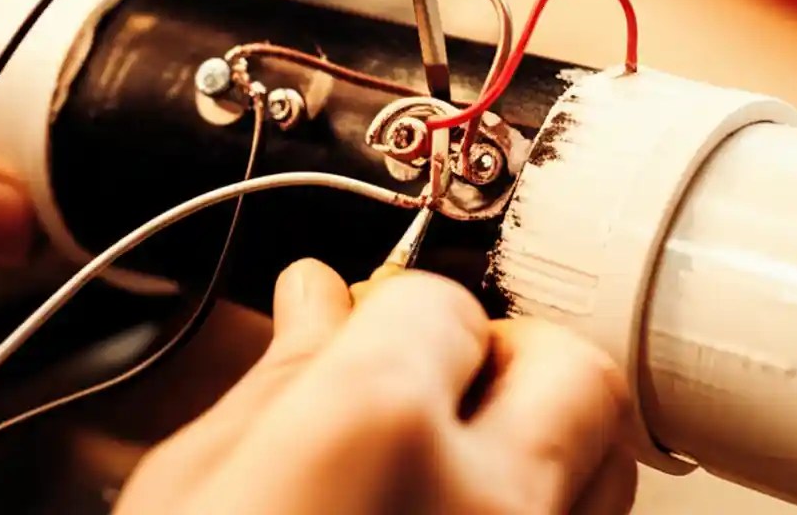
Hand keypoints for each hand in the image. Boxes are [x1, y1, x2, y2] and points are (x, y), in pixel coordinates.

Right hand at [115, 260, 637, 514]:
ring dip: (547, 428)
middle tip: (439, 376)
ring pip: (608, 461)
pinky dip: (545, 504)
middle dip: (511, 351)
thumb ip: (273, 382)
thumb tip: (314, 303)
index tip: (364, 330)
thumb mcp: (188, 489)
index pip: (441, 303)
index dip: (395, 310)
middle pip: (575, 367)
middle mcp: (488, 502)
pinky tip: (465, 512)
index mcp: (377, 431)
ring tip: (458, 449)